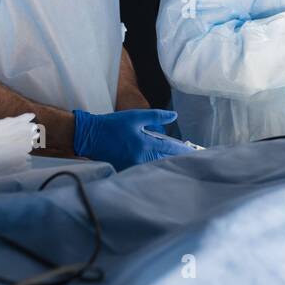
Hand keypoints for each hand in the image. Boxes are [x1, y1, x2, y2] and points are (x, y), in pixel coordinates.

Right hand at [72, 108, 195, 170]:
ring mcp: (131, 165)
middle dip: (175, 159)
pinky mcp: (124, 169)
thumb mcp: (135, 116)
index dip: (182, 150)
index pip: (169, 149)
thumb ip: (156, 116)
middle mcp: (139, 158)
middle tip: (189, 159)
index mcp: (144, 144)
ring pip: (152, 166)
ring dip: (163, 163)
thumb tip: (174, 116)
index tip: (195, 153)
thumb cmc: (112, 124)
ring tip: (176, 163)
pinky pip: (141, 169)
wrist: (89, 135)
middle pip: (163, 160)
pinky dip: (149, 167)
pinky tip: (155, 166)